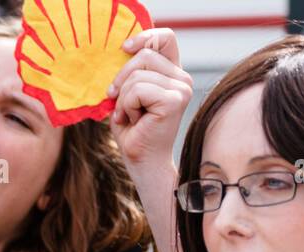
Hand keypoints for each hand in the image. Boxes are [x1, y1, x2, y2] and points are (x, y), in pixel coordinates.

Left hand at [108, 28, 193, 172]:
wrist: (142, 161)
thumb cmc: (133, 132)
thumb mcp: (126, 96)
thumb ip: (129, 74)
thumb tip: (121, 51)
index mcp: (172, 73)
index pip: (164, 39)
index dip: (144, 38)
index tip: (124, 49)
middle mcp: (182, 78)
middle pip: (143, 56)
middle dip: (122, 81)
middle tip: (121, 105)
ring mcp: (181, 88)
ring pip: (136, 76)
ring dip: (123, 100)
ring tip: (130, 116)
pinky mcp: (174, 100)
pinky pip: (136, 91)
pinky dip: (126, 107)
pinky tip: (133, 121)